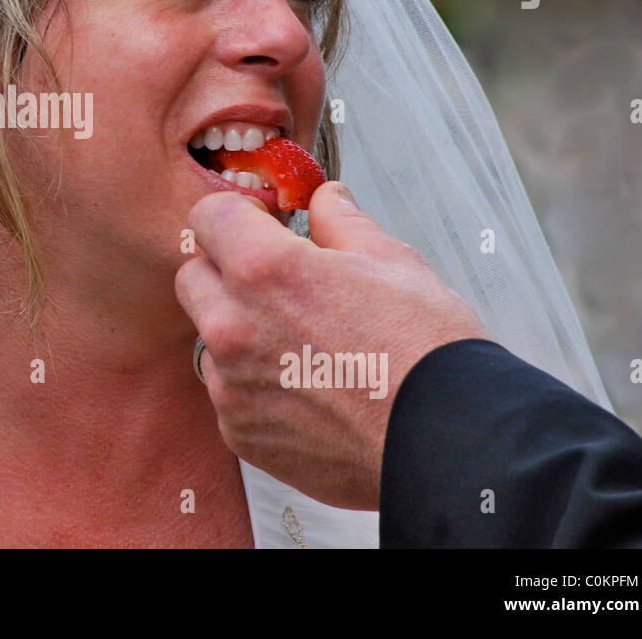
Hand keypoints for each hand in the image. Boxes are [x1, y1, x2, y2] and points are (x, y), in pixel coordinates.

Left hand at [174, 182, 488, 510]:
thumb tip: (325, 200)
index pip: (207, 217)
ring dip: (239, 331)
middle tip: (277, 283)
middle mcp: (233, 325)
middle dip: (226, 271)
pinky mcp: (238, 431)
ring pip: (208, 337)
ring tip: (301, 344)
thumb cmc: (426, 352)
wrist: (448, 441)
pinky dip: (254, 385)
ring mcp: (230, 384)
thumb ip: (341, 222)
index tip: (260, 227)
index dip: (236, 217)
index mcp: (263, 269)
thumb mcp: (391, 260)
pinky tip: (305, 387)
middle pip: (193, 277)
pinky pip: (228, 392)